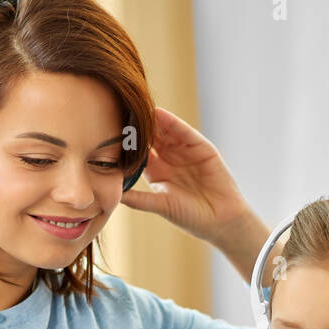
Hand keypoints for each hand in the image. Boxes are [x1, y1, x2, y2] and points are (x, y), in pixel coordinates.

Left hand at [120, 106, 256, 250]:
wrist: (220, 220)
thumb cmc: (190, 217)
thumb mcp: (160, 205)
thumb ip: (138, 199)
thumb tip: (114, 196)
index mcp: (156, 173)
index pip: (138, 153)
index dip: (126, 144)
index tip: (108, 134)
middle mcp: (169, 159)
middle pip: (151, 138)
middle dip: (137, 127)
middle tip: (119, 113)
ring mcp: (185, 152)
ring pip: (165, 132)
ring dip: (152, 120)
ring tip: (136, 108)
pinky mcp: (201, 148)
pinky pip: (184, 132)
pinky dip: (172, 122)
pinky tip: (159, 113)